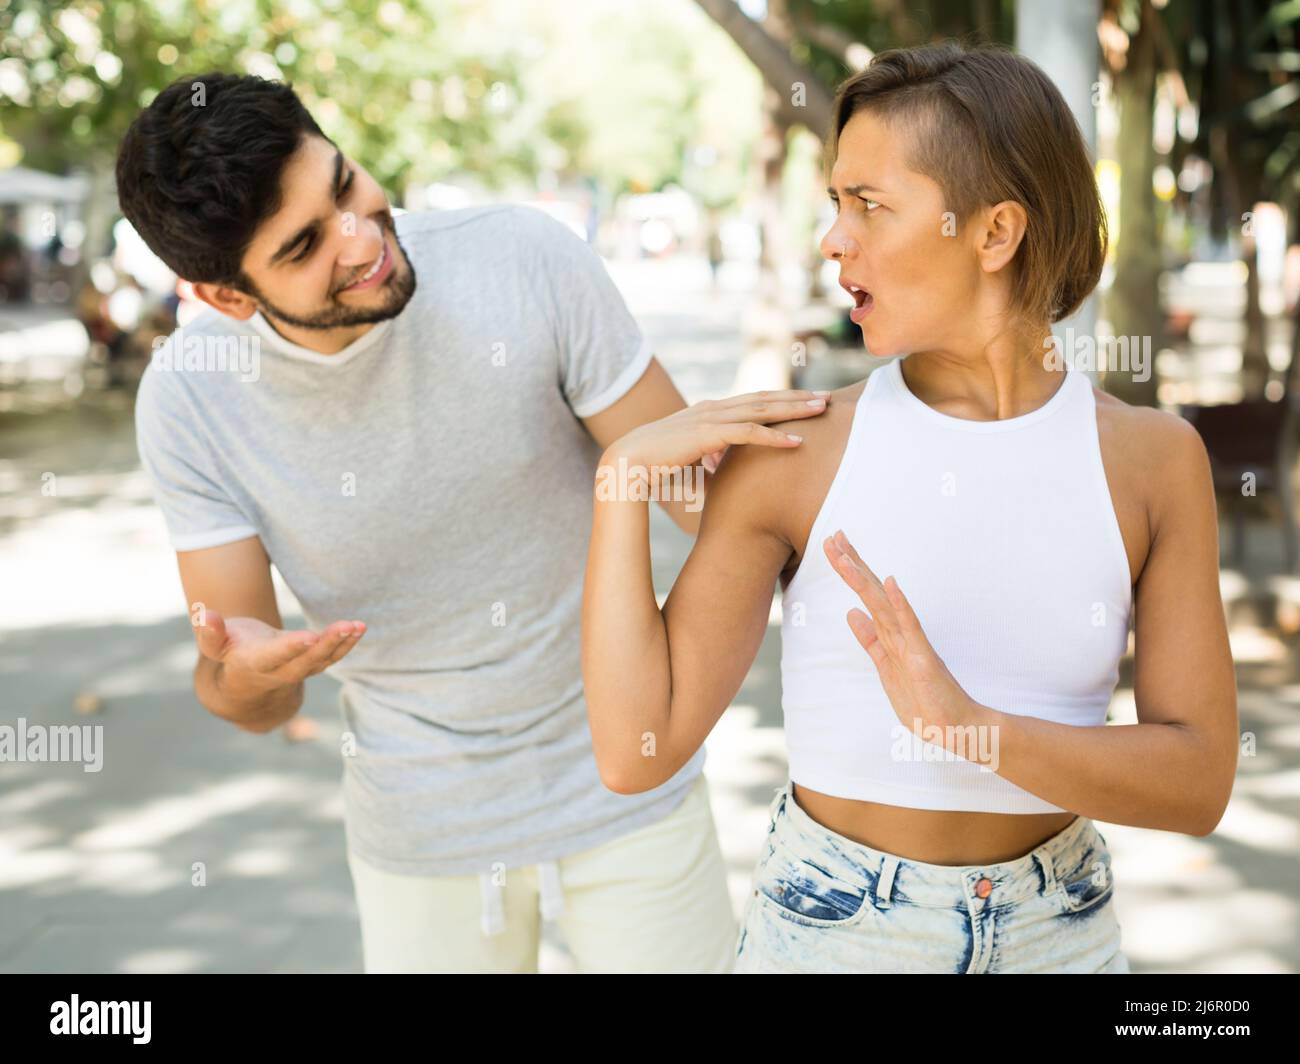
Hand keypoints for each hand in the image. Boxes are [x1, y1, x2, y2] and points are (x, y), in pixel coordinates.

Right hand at [194, 609, 365, 694]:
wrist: (245, 687)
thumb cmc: (229, 654)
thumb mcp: (215, 645)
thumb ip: (210, 632)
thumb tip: (204, 613)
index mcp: (252, 665)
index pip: (273, 657)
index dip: (290, 648)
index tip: (309, 637)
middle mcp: (278, 673)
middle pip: (304, 663)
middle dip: (325, 646)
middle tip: (346, 627)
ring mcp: (298, 672)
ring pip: (322, 662)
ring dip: (341, 645)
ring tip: (358, 626)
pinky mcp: (311, 666)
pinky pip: (331, 659)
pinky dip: (346, 645)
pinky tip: (360, 628)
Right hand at [603, 389, 830, 472]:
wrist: (625, 463)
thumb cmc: (654, 467)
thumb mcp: (689, 461)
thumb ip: (709, 465)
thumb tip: (722, 482)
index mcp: (708, 412)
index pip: (752, 401)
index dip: (781, 399)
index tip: (806, 401)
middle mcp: (712, 409)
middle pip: (764, 398)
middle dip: (796, 397)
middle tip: (826, 397)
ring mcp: (710, 418)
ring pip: (761, 410)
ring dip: (794, 409)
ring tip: (821, 409)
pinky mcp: (707, 435)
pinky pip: (749, 433)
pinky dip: (775, 437)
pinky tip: (797, 441)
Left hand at [823, 529, 978, 742]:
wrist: (955, 727)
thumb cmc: (923, 700)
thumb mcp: (886, 667)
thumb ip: (870, 640)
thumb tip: (851, 614)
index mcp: (889, 634)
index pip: (865, 596)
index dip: (850, 572)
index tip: (834, 547)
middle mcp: (899, 632)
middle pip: (870, 592)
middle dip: (850, 565)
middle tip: (832, 536)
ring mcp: (911, 643)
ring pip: (883, 604)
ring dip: (863, 578)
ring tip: (847, 554)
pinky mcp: (922, 657)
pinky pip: (909, 626)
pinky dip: (899, 604)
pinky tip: (890, 582)